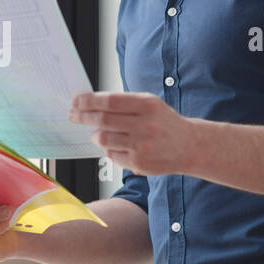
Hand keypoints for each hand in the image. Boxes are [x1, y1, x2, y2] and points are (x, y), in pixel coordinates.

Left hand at [67, 91, 194, 175]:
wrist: (190, 146)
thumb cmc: (165, 122)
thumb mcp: (149, 104)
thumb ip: (123, 103)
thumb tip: (90, 103)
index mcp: (147, 105)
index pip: (109, 101)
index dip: (88, 101)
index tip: (76, 101)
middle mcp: (145, 125)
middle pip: (102, 119)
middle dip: (82, 116)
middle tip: (73, 115)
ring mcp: (142, 146)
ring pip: (103, 138)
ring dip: (95, 134)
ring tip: (97, 132)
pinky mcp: (139, 163)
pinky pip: (112, 154)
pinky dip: (109, 149)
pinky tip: (117, 145)